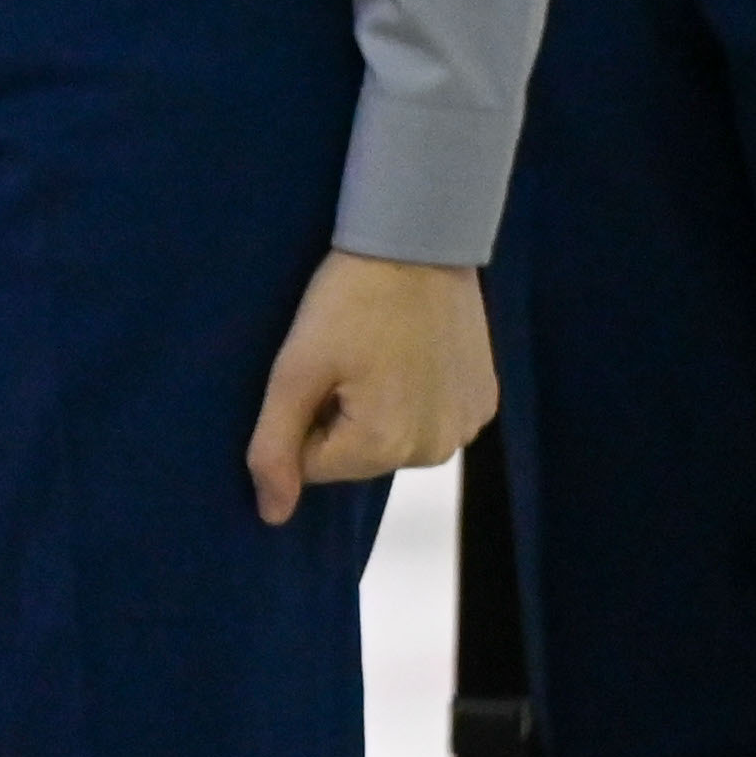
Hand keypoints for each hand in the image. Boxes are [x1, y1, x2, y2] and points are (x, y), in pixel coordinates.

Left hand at [245, 250, 496, 525]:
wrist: (419, 241)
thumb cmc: (349, 300)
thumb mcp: (296, 368)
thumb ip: (275, 446)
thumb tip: (271, 516)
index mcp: (385, 448)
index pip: (312, 465)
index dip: (299, 416)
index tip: (315, 367)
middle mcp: (435, 451)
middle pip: (355, 454)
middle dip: (338, 414)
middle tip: (345, 353)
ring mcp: (466, 427)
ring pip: (392, 437)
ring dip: (375, 405)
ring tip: (376, 348)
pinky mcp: (484, 401)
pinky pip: (430, 416)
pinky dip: (412, 392)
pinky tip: (407, 348)